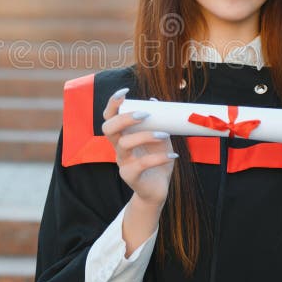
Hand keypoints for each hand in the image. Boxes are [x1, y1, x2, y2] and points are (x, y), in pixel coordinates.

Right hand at [102, 87, 176, 206]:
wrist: (157, 190)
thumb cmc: (156, 161)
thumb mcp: (159, 139)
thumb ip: (158, 123)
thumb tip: (155, 101)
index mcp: (122, 136)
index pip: (109, 117)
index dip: (112, 103)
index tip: (125, 91)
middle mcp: (118, 147)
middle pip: (108, 128)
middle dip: (124, 118)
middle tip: (144, 114)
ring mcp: (122, 162)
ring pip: (124, 145)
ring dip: (146, 136)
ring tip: (165, 135)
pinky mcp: (130, 176)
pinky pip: (141, 164)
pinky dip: (159, 157)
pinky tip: (173, 155)